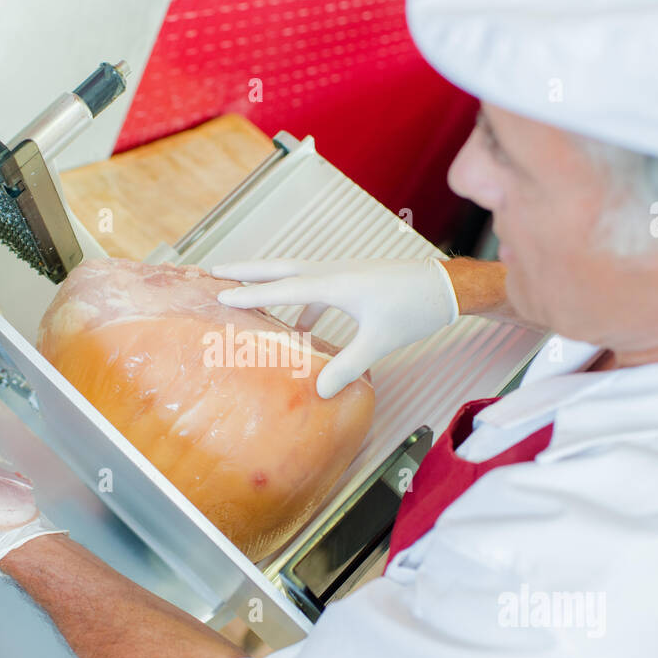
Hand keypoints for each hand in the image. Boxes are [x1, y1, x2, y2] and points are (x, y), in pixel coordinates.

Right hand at [213, 257, 459, 398]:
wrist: (444, 287)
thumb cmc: (414, 309)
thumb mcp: (379, 341)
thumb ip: (347, 365)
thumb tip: (318, 389)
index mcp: (334, 284)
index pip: (282, 289)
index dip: (250, 294)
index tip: (220, 294)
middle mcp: (333, 272)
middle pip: (279, 268)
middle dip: (246, 271)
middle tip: (214, 270)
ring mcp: (342, 273)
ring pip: (295, 274)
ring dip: (269, 280)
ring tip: (245, 291)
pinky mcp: (353, 280)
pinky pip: (315, 286)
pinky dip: (299, 301)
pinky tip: (300, 326)